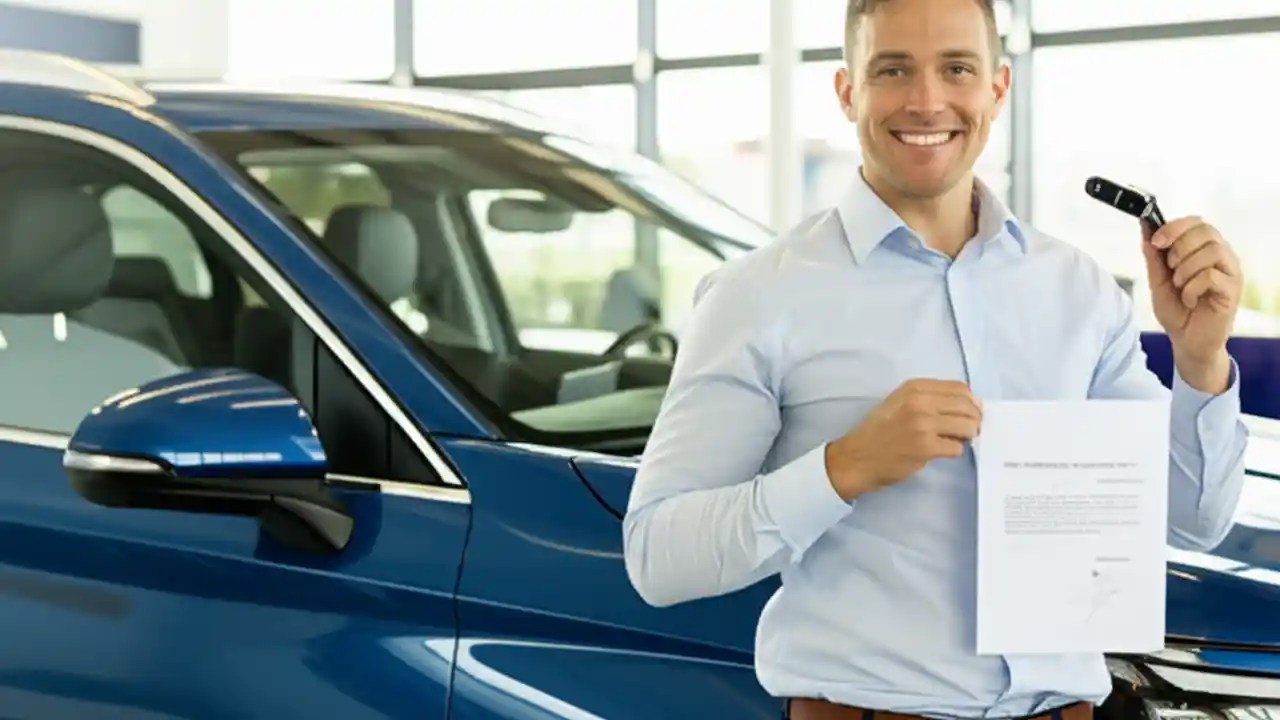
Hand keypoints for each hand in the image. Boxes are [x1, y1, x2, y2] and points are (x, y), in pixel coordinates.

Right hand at [824, 379, 981, 500]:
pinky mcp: (925, 446)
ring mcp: (923, 423)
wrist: (856, 458)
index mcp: (914, 387)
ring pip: (968, 426)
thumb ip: (928, 399)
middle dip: (974, 420)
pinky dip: (954, 451)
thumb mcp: (899, 403)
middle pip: (968, 406)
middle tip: (968, 431)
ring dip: (967, 436)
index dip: (971, 402)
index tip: (971, 413)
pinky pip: (957, 448)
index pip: (960, 388)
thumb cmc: (878, 432)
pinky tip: (940, 452)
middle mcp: (919, 401)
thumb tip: (966, 405)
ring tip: (954, 440)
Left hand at [1142, 217, 1241, 390]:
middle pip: (1206, 231)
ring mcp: (1230, 272)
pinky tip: (1189, 299)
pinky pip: (1211, 275)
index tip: (1156, 241)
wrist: (1187, 342)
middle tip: (1170, 268)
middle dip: (1179, 247)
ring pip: (1211, 250)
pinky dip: (1192, 287)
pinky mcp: (1233, 290)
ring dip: (1185, 268)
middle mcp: (1222, 257)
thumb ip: (1154, 257)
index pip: (1196, 222)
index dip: (1175, 227)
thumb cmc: (1177, 311)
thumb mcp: (1158, 281)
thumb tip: (1145, 229)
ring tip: (1179, 286)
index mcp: (1204, 250)